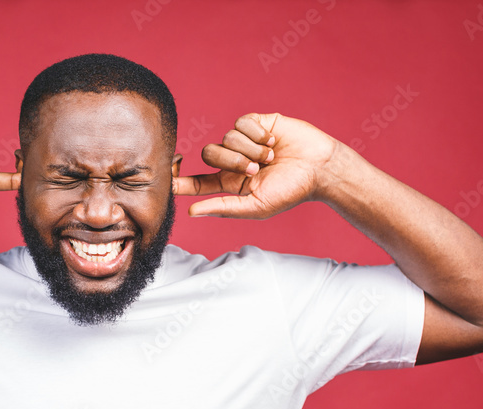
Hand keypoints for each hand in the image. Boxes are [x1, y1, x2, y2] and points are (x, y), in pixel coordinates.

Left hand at [173, 113, 339, 218]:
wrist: (319, 168)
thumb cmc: (291, 192)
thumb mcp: (256, 206)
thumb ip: (222, 208)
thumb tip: (190, 211)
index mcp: (229, 183)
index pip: (196, 182)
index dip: (178, 181)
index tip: (163, 180)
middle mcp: (232, 161)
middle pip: (209, 154)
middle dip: (231, 161)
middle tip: (255, 170)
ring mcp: (243, 141)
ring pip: (226, 138)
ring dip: (249, 149)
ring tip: (270, 157)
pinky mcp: (255, 123)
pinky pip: (240, 123)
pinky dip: (256, 134)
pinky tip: (272, 141)